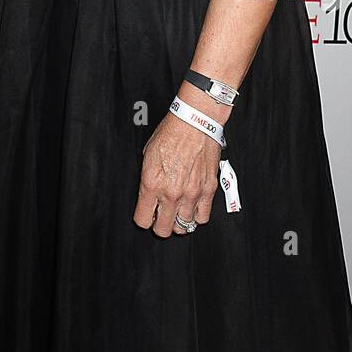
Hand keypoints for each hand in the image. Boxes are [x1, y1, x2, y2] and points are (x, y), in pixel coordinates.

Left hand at [133, 111, 220, 236]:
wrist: (195, 122)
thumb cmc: (170, 133)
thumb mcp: (148, 155)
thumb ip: (147, 180)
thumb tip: (149, 196)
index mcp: (151, 183)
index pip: (143, 219)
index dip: (143, 219)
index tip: (147, 215)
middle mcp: (171, 193)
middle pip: (163, 229)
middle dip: (160, 225)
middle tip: (161, 217)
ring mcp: (191, 194)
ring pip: (184, 226)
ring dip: (179, 220)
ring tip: (177, 211)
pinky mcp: (208, 191)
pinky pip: (202, 217)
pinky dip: (196, 216)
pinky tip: (192, 207)